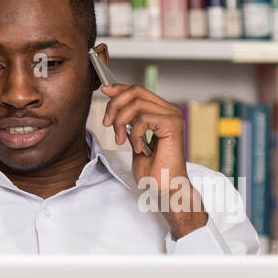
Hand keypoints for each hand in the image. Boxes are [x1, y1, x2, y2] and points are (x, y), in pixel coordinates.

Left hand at [99, 82, 208, 239]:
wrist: (167, 189)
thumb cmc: (155, 173)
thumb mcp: (135, 143)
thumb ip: (129, 125)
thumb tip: (118, 113)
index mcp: (162, 113)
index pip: (139, 91)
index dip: (120, 88)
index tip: (104, 90)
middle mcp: (170, 111)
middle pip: (136, 91)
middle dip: (115, 105)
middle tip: (107, 124)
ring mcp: (173, 116)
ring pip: (136, 103)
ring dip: (121, 122)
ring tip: (122, 140)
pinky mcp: (172, 125)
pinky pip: (143, 118)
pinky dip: (135, 133)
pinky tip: (138, 147)